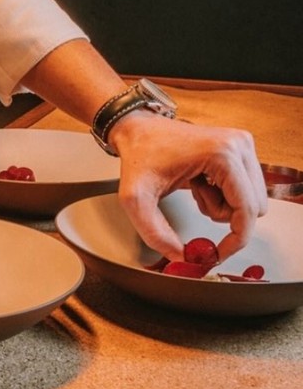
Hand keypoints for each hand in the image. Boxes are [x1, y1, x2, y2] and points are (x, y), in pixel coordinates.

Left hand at [110, 110, 267, 262]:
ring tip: (194, 188)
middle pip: (253, 207)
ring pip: (250, 200)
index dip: (236, 239)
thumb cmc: (137, 155)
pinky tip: (199, 182)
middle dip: (224, 217)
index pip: (247, 211)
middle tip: (195, 204)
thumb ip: (155, 233)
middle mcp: (238, 145)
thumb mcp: (135, 199)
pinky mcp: (238, 148)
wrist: (135, 129)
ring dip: (222, 206)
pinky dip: (222, 195)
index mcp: (222, 154)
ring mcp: (241, 144)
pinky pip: (244, 189)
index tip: (218, 253)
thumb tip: (182, 259)